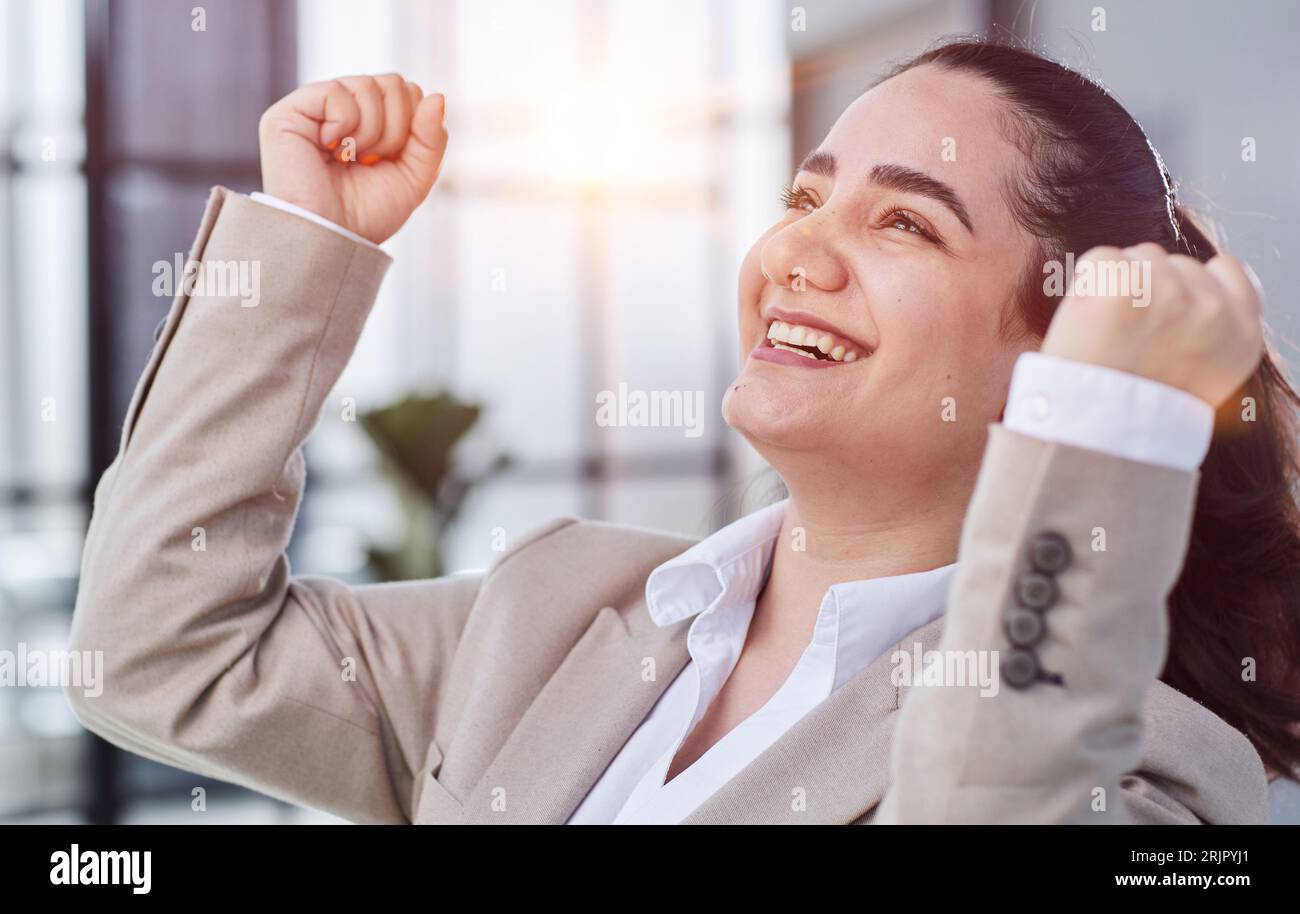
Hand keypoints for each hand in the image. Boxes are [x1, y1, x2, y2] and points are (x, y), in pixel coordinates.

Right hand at [258, 74, 448, 244]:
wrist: (329, 238)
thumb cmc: (366, 215)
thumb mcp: (414, 178)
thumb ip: (431, 139)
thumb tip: (438, 96)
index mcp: (369, 120)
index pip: (410, 93)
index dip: (414, 126)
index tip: (391, 160)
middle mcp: (342, 107)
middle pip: (394, 83)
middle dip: (395, 130)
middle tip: (369, 161)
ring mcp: (315, 106)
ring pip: (369, 85)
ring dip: (371, 132)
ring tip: (348, 158)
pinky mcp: (290, 111)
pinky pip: (337, 92)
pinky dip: (344, 125)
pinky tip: (329, 148)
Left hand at [1041, 243, 1262, 406]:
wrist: (1094, 434)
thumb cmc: (1137, 409)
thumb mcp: (1204, 376)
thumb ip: (1214, 328)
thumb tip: (1210, 281)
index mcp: (1242, 334)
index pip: (1225, 269)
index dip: (1187, 284)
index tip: (1163, 314)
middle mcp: (1213, 311)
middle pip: (1174, 262)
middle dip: (1149, 289)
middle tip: (1128, 339)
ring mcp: (1170, 295)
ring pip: (1140, 257)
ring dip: (1119, 284)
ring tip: (1109, 334)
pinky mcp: (1123, 287)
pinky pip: (1101, 260)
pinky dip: (1087, 284)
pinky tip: (1089, 322)